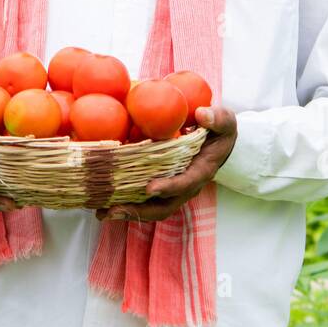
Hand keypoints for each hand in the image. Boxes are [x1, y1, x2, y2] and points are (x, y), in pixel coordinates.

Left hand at [94, 105, 237, 222]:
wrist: (220, 146)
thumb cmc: (220, 132)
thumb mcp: (225, 122)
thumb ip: (217, 118)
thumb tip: (202, 114)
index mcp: (201, 171)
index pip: (185, 183)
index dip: (168, 187)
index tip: (150, 188)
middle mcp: (186, 187)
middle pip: (163, 207)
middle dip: (139, 211)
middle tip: (113, 210)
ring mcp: (174, 190)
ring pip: (152, 209)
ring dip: (128, 212)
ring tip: (102, 212)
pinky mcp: (163, 187)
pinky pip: (145, 202)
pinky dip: (126, 203)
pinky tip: (104, 202)